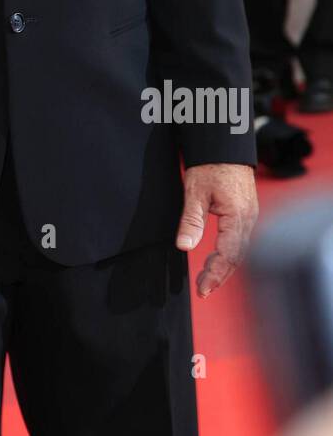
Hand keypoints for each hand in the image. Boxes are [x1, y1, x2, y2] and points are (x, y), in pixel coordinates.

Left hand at [176, 163, 257, 297]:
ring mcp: (250, 216)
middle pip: (237, 257)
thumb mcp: (195, 191)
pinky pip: (240, 240)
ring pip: (239, 250)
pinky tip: (217, 261)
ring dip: (224, 267)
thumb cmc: (211, 164)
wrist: (225, 145)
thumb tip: (184, 246)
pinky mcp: (246, 213)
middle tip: (203, 290)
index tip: (202, 289)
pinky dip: (229, 255)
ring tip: (207, 280)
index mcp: (238, 216)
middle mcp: (248, 219)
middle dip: (220, 275)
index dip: (215, 274)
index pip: (228, 254)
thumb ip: (191, 220)